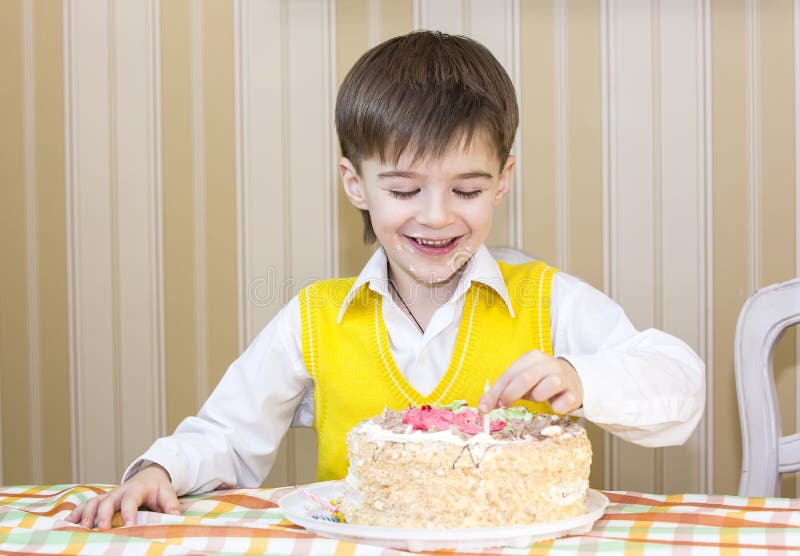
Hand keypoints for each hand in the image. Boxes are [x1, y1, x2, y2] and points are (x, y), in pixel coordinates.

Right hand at [66, 464, 180, 529]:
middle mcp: (119, 491)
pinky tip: (66, 524)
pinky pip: (85, 505)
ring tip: (81, 529)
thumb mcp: (168, 494)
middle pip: (108, 500)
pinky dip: (75, 513)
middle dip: (104, 515)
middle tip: (103, 530)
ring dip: (85, 514)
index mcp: (136, 489)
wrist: (149, 476)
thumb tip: (175, 518)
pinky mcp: (101, 500)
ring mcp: (108, 495)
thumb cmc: (158, 490)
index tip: (129, 526)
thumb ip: (171, 506)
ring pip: (93, 502)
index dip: (129, 513)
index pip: (131, 500)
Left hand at [478, 350, 582, 414]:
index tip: (484, 407)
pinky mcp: (574, 393)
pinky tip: (556, 404)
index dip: (495, 391)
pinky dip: (556, 407)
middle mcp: (548, 364)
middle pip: (525, 378)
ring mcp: (563, 377)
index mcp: (532, 358)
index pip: (510, 374)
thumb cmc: (541, 381)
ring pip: (546, 388)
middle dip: (511, 394)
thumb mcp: (522, 381)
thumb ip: (503, 391)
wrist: (574, 380)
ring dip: (537, 397)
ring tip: (539, 397)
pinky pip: (562, 404)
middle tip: (504, 406)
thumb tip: (483, 406)